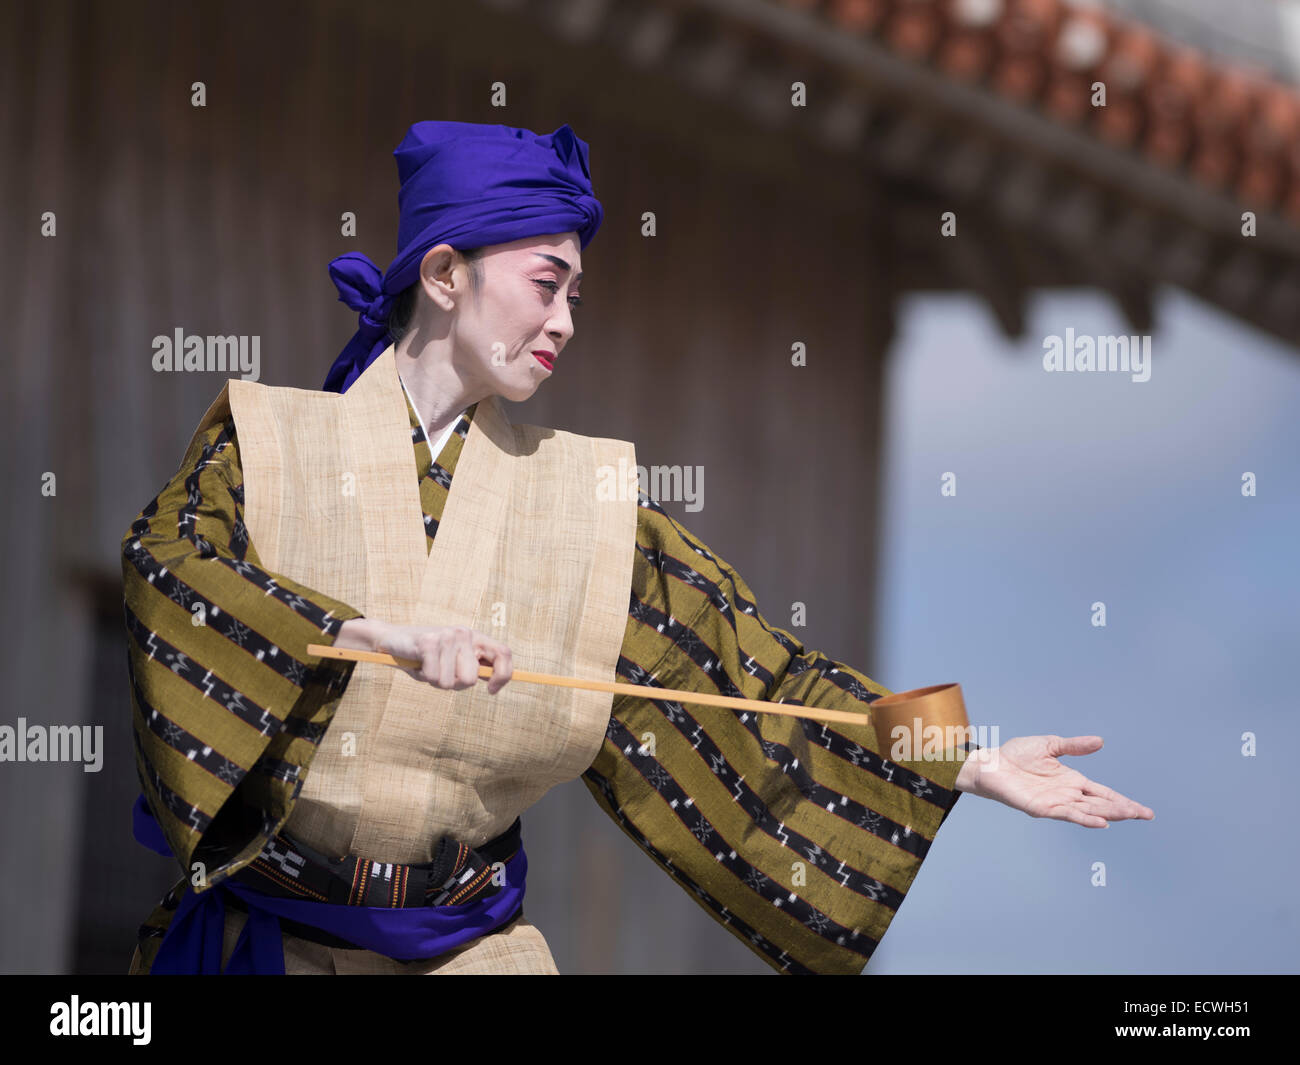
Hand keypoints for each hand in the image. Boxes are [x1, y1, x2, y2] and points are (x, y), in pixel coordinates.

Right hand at [335, 618, 513, 693]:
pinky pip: (433, 677)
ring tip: (428, 666)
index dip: (503, 675)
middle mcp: (464, 633)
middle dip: (454, 684)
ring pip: (450, 682)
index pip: (504, 653)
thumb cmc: (426, 657)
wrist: (392, 640)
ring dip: (436, 681)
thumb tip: (493, 682)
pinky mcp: (429, 642)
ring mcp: (447, 636)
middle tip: (441, 673)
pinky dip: (424, 677)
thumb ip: (472, 668)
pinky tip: (418, 664)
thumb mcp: (453, 661)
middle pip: (471, 678)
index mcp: (475, 638)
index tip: (491, 691)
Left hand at [956, 735, 1153, 827]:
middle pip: (1101, 804)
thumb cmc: (1016, 755)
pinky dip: (1084, 818)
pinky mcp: (1041, 808)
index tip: (1144, 811)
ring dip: (1108, 814)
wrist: (990, 763)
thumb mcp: (1050, 745)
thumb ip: (1074, 746)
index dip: (1123, 801)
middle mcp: (1067, 794)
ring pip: (1088, 810)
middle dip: (1123, 810)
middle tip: (1145, 815)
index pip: (1103, 793)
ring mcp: (1056, 802)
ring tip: (1128, 815)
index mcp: (1072, 780)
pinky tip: (1100, 821)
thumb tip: (1100, 741)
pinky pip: (1067, 814)